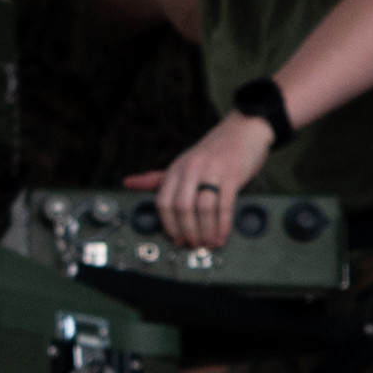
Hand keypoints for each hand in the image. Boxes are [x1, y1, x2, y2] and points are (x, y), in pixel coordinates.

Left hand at [128, 109, 275, 249]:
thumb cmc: (213, 151)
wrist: (243, 130)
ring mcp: (212, 171)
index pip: (163, 201)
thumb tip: (128, 183)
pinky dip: (222, 226)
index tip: (176, 237)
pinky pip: (225, 206)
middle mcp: (191, 169)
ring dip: (205, 232)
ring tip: (208, 242)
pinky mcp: (232, 176)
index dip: (168, 225)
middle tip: (193, 243)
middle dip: (188, 231)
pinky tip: (221, 235)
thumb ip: (158, 177)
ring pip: (203, 209)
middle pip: (182, 207)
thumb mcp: (183, 162)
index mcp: (176, 168)